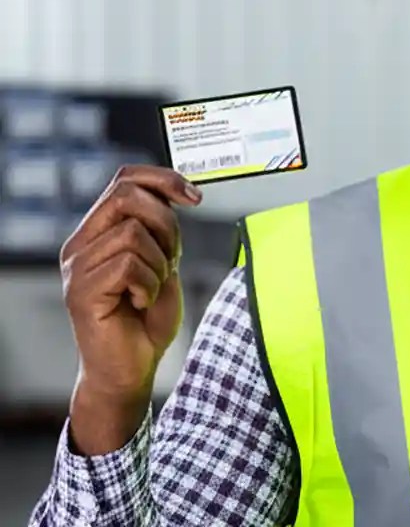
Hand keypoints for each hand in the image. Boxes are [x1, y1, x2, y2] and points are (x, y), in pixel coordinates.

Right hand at [62, 165, 201, 453]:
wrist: (131, 368)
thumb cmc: (146, 319)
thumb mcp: (161, 263)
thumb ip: (159, 230)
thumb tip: (176, 192)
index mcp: (98, 232)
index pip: (124, 179)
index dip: (163, 179)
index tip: (194, 197)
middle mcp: (80, 245)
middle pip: (126, 196)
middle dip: (166, 224)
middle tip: (172, 259)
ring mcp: (77, 268)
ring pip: (132, 233)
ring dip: (158, 263)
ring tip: (151, 289)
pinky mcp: (82, 292)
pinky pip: (129, 265)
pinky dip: (149, 284)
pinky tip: (141, 303)